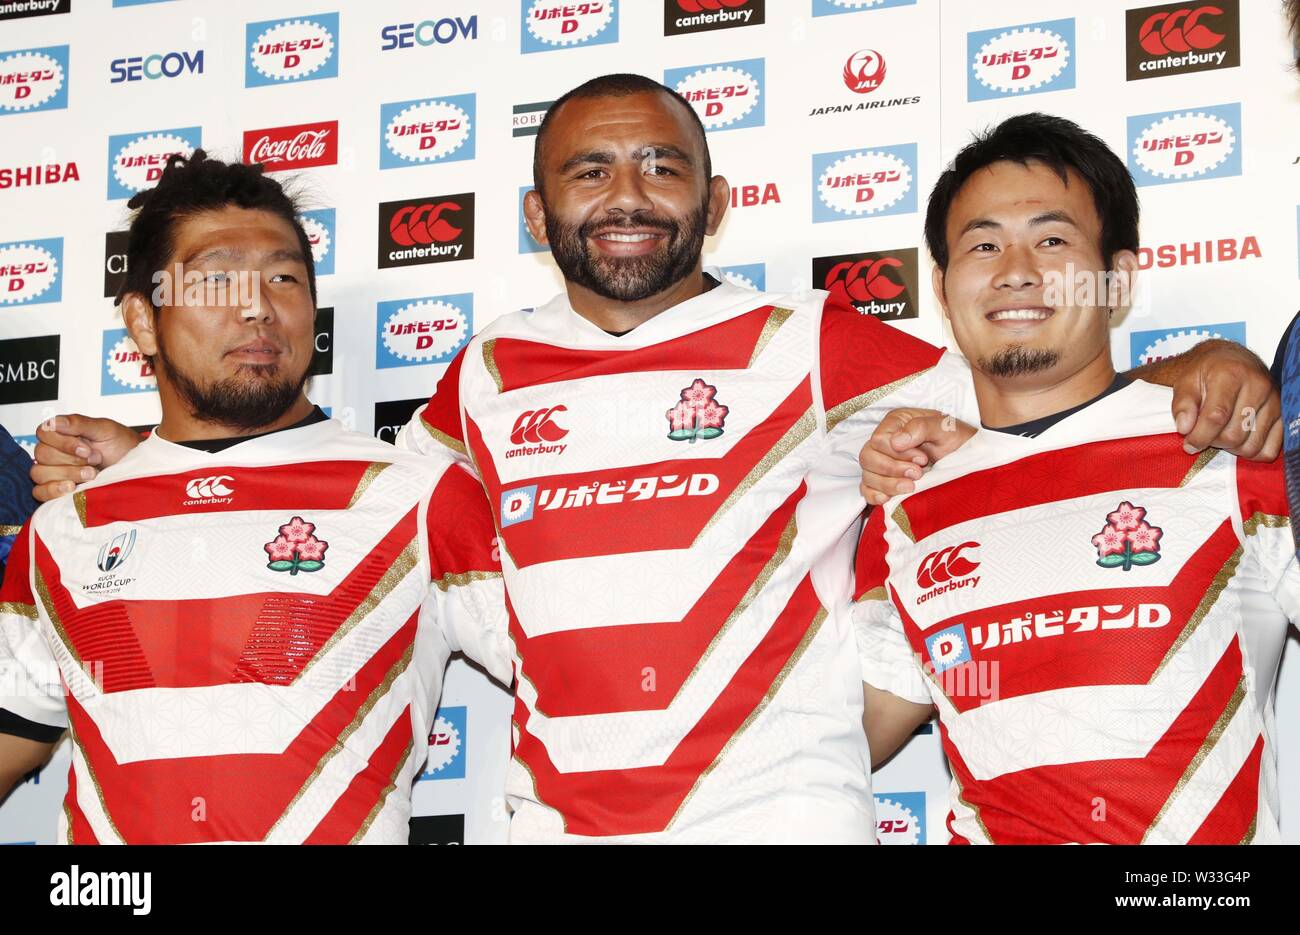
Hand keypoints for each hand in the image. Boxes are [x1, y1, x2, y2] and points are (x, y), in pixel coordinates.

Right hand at [31, 414, 141, 501]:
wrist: (133, 467)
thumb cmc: (120, 446)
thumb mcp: (105, 430)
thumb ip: (79, 423)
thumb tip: (56, 422)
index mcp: (61, 433)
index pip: (43, 433)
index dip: (64, 443)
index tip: (87, 449)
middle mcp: (54, 451)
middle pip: (42, 454)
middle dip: (72, 459)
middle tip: (95, 460)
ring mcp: (53, 471)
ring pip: (40, 473)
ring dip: (67, 474)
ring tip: (91, 474)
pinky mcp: (55, 490)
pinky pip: (40, 492)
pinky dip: (53, 490)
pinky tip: (72, 487)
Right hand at [859, 408, 976, 505]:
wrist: (967, 459)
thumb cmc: (956, 440)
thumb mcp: (945, 428)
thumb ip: (921, 427)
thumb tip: (897, 442)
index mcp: (896, 423)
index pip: (879, 440)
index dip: (898, 453)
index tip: (922, 459)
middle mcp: (884, 442)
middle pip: (868, 458)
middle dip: (892, 469)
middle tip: (918, 474)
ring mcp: (882, 462)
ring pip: (867, 475)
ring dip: (887, 484)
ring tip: (910, 488)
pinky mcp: (884, 480)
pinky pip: (867, 489)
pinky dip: (874, 495)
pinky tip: (888, 499)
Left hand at [1171, 340, 1279, 460]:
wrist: (1234, 360)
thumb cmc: (1208, 372)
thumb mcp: (1187, 381)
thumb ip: (1182, 405)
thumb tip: (1185, 428)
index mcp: (1231, 374)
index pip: (1216, 416)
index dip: (1200, 436)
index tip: (1189, 444)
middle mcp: (1258, 386)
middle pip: (1233, 435)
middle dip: (1213, 441)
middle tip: (1205, 434)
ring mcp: (1275, 401)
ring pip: (1250, 445)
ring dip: (1231, 448)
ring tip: (1221, 433)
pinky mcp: (1284, 415)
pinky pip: (1269, 449)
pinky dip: (1251, 451)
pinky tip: (1240, 439)